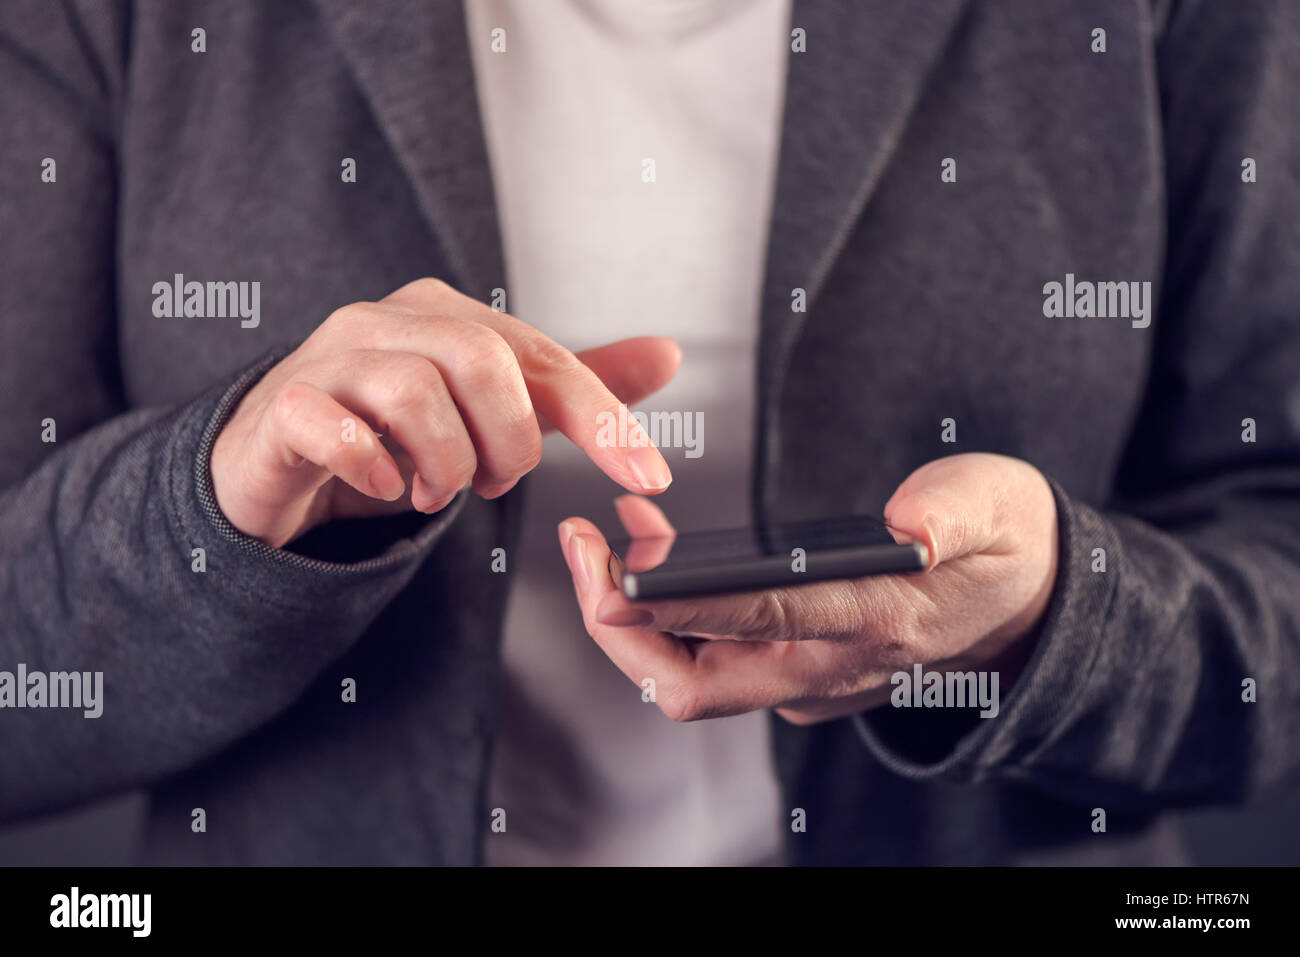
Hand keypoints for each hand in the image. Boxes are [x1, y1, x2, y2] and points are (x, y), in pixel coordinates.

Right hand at [211, 278, 679, 546]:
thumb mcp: (488, 411)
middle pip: (483, 361)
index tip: (650, 479)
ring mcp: (330, 357)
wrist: (278, 460)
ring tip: (436, 492)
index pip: (543, 357)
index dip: (602, 420)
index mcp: (445, 314)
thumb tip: (667, 354)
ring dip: (445, 463)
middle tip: (493, 485)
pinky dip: (374, 467)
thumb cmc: (388, 431)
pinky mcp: (284, 407)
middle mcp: (388, 320)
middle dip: (509, 443)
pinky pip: (335, 425)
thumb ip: (568, 389)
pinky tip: (386, 488)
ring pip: (416, 391)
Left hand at [558, 453, 1058, 723]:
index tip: (612, 578)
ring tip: (601, 536)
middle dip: (619, 627)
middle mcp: (828, 667)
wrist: (1027, 605)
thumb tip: (910, 528)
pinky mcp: (795, 668)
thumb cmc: (1006, 546)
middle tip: (580, 546)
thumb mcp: (997, 507)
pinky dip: (663, 616)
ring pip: (689, 678)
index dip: (677, 606)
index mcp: (875, 623)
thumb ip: (954, 513)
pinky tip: (649, 547)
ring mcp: (807, 677)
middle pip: (692, 685)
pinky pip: (708, 658)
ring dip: (632, 619)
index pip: (758, 622)